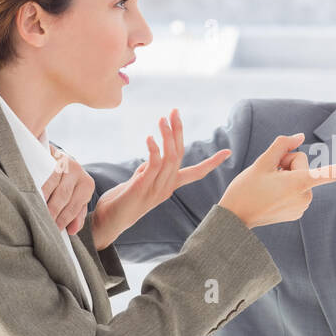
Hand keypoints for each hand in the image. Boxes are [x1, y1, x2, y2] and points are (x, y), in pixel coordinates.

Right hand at [42, 144, 94, 237]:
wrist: (56, 158)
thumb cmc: (66, 185)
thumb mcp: (76, 198)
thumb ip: (76, 215)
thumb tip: (72, 230)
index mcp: (87, 184)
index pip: (74, 206)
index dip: (63, 219)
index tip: (54, 230)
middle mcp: (77, 171)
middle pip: (63, 195)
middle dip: (52, 210)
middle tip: (42, 222)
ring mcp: (63, 161)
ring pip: (51, 182)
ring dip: (42, 197)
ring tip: (33, 209)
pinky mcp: (49, 155)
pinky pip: (42, 170)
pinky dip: (35, 182)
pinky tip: (28, 192)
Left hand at [87, 109, 231, 249]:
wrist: (108, 224)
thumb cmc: (122, 202)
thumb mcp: (139, 183)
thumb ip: (148, 170)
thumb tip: (154, 156)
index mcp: (170, 187)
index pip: (196, 173)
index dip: (212, 163)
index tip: (228, 152)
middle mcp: (167, 188)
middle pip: (180, 155)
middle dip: (178, 131)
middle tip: (174, 111)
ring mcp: (156, 189)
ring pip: (170, 158)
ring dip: (167, 136)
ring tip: (162, 119)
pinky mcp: (143, 188)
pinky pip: (154, 165)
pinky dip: (154, 149)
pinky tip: (150, 138)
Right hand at [217, 132, 335, 227]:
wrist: (234, 219)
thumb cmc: (245, 189)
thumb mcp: (261, 162)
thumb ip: (283, 144)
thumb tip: (300, 136)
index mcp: (300, 183)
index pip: (333, 172)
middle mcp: (306, 196)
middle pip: (302, 165)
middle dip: (287, 164)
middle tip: (268, 175)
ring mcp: (302, 206)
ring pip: (300, 178)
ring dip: (285, 176)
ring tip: (267, 187)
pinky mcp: (297, 212)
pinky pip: (296, 190)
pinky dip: (284, 188)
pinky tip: (270, 195)